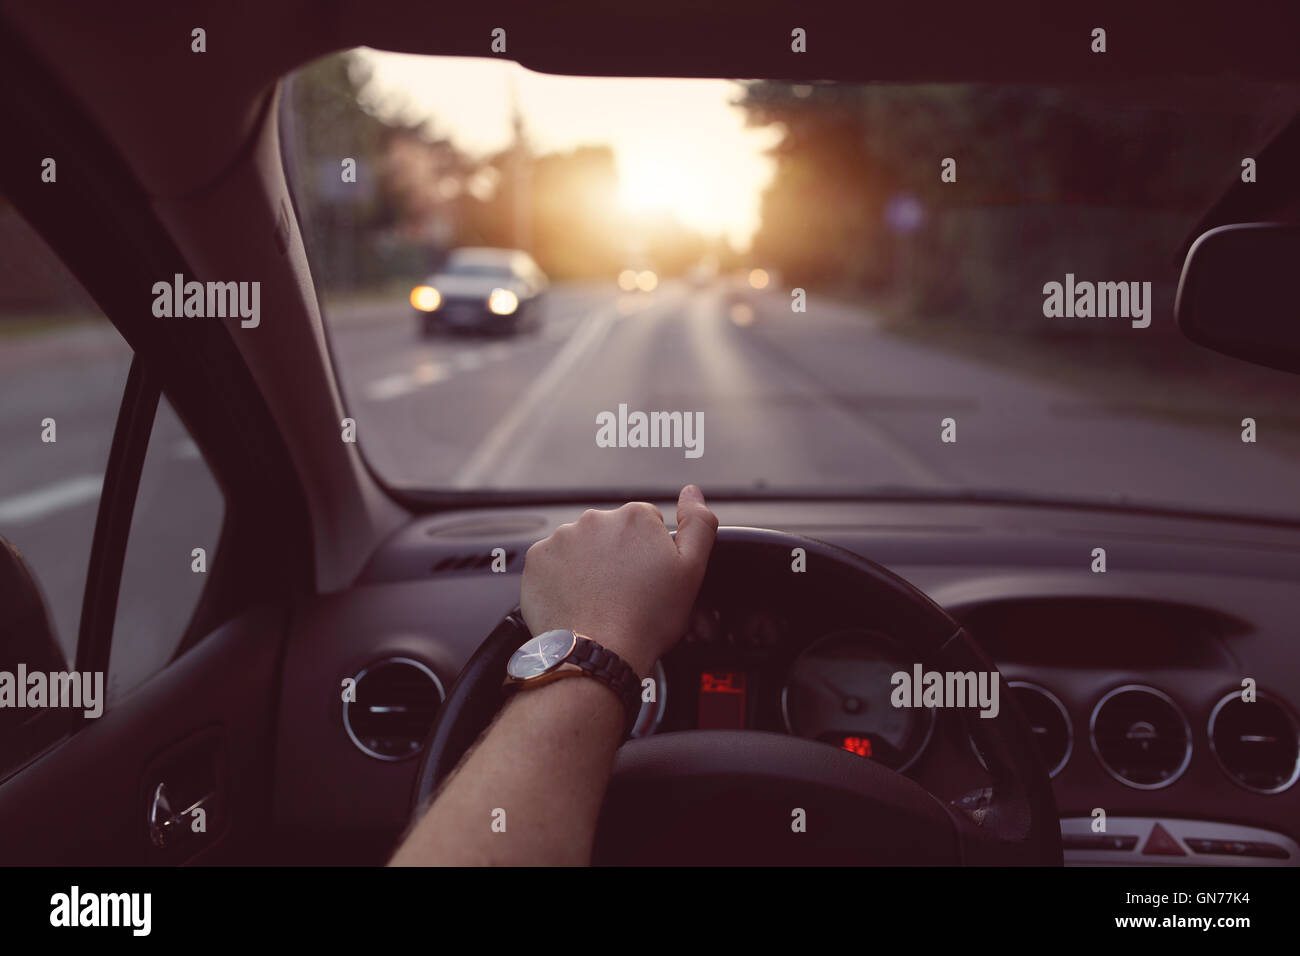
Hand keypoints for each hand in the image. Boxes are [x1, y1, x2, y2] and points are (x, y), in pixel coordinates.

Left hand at [520, 485, 718, 676]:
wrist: (597, 653)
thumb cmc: (646, 620)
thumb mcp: (691, 572)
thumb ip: (699, 524)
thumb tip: (693, 492)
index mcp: (635, 517)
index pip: (647, 525)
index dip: (651, 555)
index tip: (648, 580)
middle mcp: (595, 519)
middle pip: (612, 533)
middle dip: (618, 557)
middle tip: (625, 594)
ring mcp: (562, 539)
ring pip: (582, 547)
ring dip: (590, 566)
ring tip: (600, 601)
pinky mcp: (536, 560)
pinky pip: (553, 563)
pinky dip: (562, 578)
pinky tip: (577, 601)